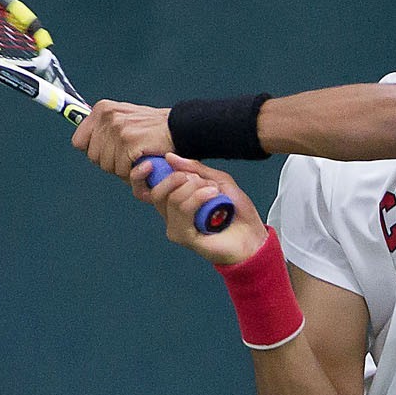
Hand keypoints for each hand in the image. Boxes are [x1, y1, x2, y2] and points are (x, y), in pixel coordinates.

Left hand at [71, 99, 172, 177]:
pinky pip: (122, 169)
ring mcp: (118, 129)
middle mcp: (107, 116)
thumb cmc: (153, 128)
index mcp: (102, 109)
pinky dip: (133, 172)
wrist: (181, 128)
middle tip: (128, 156)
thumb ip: (104, 127)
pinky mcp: (129, 142)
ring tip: (137, 158)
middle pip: (93, 157)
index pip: (79, 142)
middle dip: (110, 162)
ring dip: (123, 169)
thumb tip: (81, 144)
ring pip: (107, 166)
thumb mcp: (124, 117)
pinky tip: (144, 161)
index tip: (109, 152)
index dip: (94, 152)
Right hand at [131, 154, 267, 265]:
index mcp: (175, 200)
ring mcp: (176, 227)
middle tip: (200, 179)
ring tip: (215, 191)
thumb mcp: (217, 180)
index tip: (155, 162)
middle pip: (157, 192)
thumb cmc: (237, 211)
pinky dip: (199, 198)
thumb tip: (170, 157)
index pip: (148, 187)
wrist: (252, 234)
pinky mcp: (184, 237)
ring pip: (173, 200)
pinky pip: (183, 212)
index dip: (142, 174)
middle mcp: (172, 215)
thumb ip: (194, 168)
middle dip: (178, 178)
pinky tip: (214, 197)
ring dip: (196, 189)